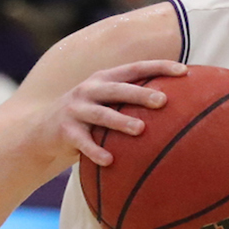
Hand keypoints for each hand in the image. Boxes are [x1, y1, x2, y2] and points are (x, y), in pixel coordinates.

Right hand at [36, 59, 183, 168]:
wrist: (43, 131)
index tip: (185, 71)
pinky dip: (95, 152)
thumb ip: (133, 101)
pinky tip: (110, 161)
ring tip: (140, 130)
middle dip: (141, 93)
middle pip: (118, 89)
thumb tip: (181, 109)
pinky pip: (83, 143)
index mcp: (105, 79)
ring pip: (101, 114)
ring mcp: (76, 109)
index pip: (136, 68)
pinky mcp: (65, 131)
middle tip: (163, 101)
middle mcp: (90, 89)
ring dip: (121, 121)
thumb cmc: (90, 119)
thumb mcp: (108, 104)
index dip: (160, 67)